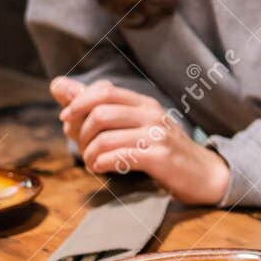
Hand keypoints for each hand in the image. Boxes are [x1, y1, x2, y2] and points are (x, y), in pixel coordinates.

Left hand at [51, 77, 229, 204]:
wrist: (203, 175)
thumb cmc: (161, 150)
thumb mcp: (131, 125)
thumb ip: (93, 105)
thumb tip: (57, 85)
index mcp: (144, 103)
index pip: (104, 90)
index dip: (78, 104)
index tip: (66, 120)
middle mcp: (152, 115)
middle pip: (101, 112)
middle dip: (80, 133)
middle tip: (82, 149)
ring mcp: (158, 136)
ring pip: (106, 137)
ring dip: (89, 154)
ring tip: (91, 163)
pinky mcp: (161, 158)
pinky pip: (120, 156)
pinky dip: (103, 164)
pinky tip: (102, 169)